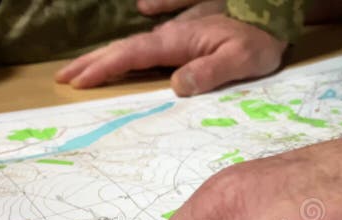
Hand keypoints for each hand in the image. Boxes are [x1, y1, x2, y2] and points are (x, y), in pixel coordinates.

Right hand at [55, 2, 286, 95]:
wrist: (277, 13)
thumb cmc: (261, 39)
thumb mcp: (241, 60)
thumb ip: (209, 72)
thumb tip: (176, 86)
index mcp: (179, 42)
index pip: (132, 56)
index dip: (104, 68)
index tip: (78, 81)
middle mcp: (174, 34)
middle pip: (126, 49)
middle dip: (94, 63)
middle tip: (64, 77)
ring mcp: (180, 28)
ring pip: (136, 43)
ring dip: (109, 54)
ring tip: (84, 66)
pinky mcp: (191, 27)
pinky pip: (157, 30)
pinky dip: (146, 27)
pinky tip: (141, 12)